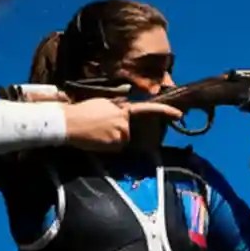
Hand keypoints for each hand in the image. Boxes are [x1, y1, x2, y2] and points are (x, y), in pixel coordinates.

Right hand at [62, 97, 182, 151]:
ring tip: (96, 131)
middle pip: (130, 130)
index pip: (149, 109)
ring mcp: (120, 135)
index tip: (180, 115)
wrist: (69, 122)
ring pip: (122, 140)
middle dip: (119, 129)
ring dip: (112, 138)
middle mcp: (125, 122)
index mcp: (124, 109)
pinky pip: (115, 148)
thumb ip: (119, 107)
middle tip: (101, 125)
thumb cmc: (83, 110)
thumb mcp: (104, 103)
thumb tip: (125, 113)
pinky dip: (107, 145)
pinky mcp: (113, 146)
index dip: (166, 112)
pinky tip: (96, 139)